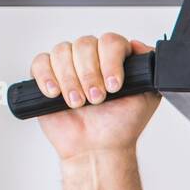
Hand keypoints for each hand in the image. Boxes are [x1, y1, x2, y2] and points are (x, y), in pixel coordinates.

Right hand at [30, 33, 161, 161]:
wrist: (97, 147)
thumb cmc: (120, 125)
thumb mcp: (147, 98)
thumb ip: (149, 70)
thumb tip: (140, 46)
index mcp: (115, 59)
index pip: (111, 42)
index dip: (111, 62)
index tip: (115, 86)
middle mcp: (92, 58)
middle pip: (85, 44)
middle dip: (90, 75)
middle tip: (97, 99)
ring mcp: (68, 65)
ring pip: (62, 51)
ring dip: (71, 80)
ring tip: (78, 103)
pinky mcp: (47, 75)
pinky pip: (40, 62)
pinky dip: (47, 77)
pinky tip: (56, 93)